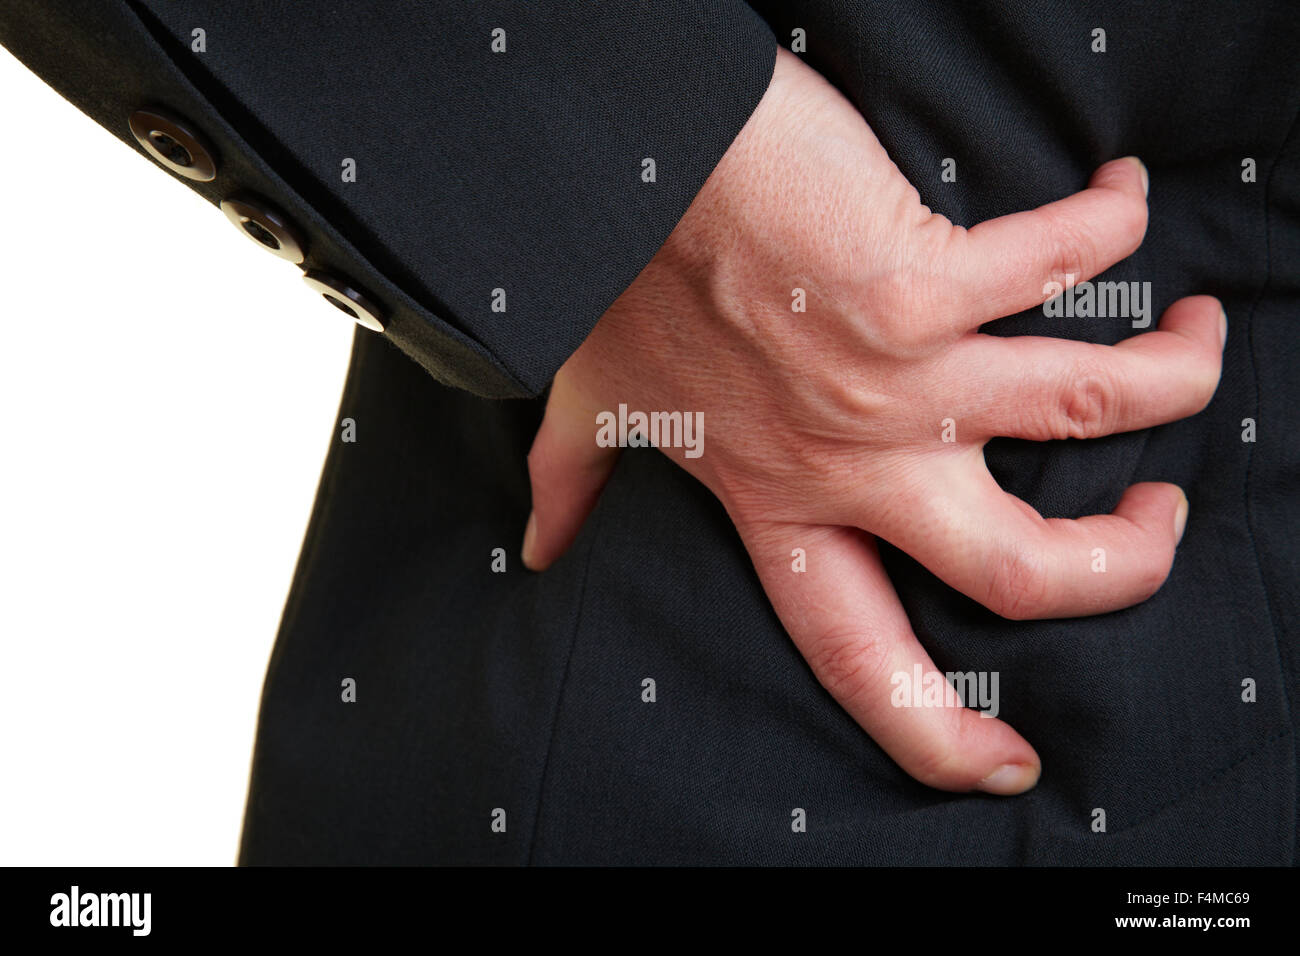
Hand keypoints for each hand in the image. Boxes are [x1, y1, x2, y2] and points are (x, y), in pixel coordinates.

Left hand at [521, 49, 1223, 793]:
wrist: (617, 172)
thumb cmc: (611, 283)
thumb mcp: (592, 407)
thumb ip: (573, 486)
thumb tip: (541, 549)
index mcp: (779, 503)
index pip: (861, 654)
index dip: (935, 731)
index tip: (1003, 764)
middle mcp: (850, 461)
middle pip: (1018, 570)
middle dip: (1118, 568)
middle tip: (1156, 527)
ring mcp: (895, 375)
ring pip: (1081, 412)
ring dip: (1166, 382)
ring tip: (1194, 350)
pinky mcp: (919, 278)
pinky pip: (1054, 264)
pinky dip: (1108, 230)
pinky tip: (1123, 203)